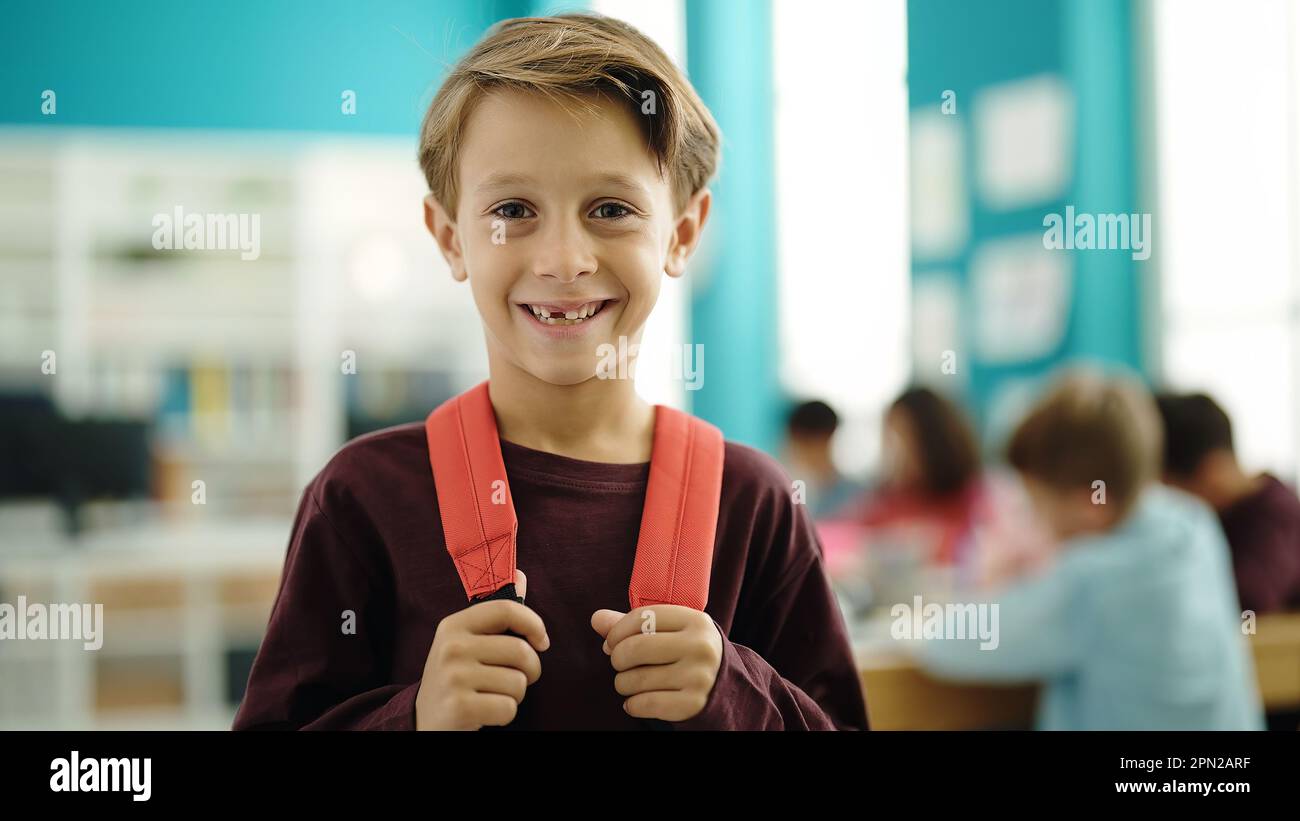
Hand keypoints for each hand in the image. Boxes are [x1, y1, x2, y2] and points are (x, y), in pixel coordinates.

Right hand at [416, 570, 546, 729]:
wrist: (423, 721)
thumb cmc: (457, 677)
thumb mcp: (467, 641)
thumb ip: (496, 613)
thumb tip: (520, 575)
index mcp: (454, 625)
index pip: (507, 609)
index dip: (534, 624)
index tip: (541, 641)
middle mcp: (451, 647)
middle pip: (521, 651)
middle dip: (530, 670)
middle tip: (517, 678)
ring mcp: (453, 677)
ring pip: (518, 683)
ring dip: (515, 695)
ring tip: (493, 695)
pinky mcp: (459, 707)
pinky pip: (508, 708)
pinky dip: (505, 714)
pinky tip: (486, 712)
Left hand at [590, 605, 722, 721]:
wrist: (722, 687)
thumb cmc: (686, 652)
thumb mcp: (669, 631)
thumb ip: (633, 624)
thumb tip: (596, 619)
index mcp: (695, 621)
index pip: (643, 617)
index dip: (617, 631)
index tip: (611, 643)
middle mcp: (700, 647)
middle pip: (635, 648)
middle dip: (617, 659)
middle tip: (620, 664)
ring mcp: (698, 677)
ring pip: (635, 679)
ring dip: (622, 683)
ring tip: (629, 683)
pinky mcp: (692, 704)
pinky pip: (644, 703)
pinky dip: (632, 705)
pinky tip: (636, 701)